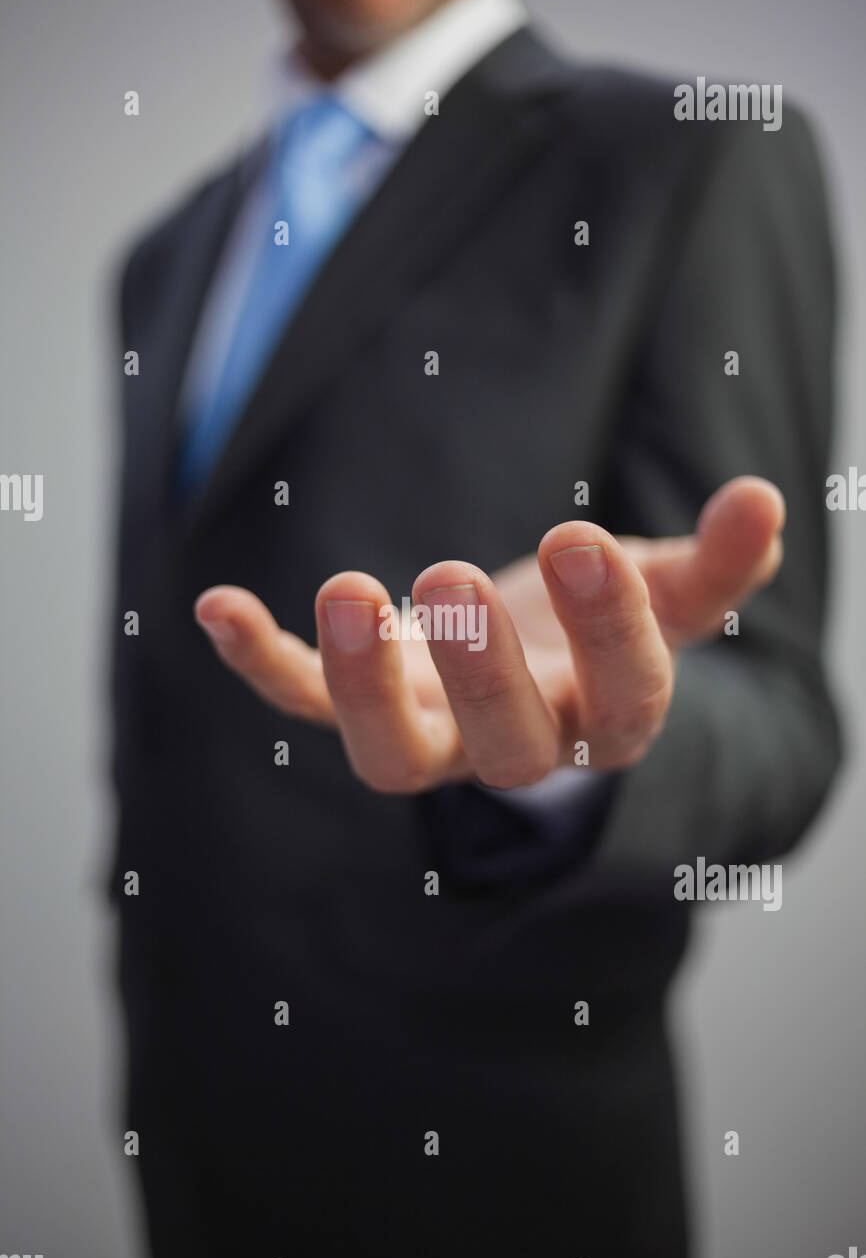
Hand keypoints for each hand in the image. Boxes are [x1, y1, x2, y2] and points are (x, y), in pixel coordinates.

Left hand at [194, 476, 783, 791]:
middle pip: (507, 745)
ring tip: (347, 589)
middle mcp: (519, 748)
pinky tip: (213, 605)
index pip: (623, 696)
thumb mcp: (663, 592)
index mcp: (607, 718)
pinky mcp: (368, 710)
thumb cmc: (597, 626)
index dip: (606, 629)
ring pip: (394, 756)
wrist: (529, 666)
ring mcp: (435, 738)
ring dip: (363, 684)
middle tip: (453, 577)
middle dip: (481, 667)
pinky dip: (263, 664)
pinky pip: (306, 707)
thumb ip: (713, 563)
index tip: (581, 541)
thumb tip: (764, 502)